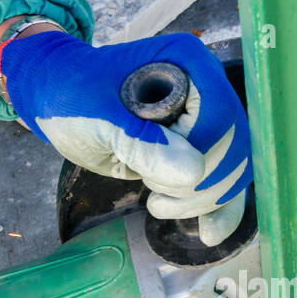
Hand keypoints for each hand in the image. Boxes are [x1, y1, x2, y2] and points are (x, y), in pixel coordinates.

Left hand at [0, 30, 252, 222]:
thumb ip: (142, 141)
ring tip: (156, 200)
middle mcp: (210, 89)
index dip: (196, 153)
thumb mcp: (99, 116)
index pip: (219, 118)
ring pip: (233, 172)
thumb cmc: (74, 96)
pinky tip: (208, 233)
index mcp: (189, 63)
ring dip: (200, 199)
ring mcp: (211, 122)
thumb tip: (192, 174)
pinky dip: (220, 211)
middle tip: (150, 189)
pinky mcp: (204, 152)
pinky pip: (226, 185)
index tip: (151, 167)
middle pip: (233, 149)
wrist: (62, 103)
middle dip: (197, 183)